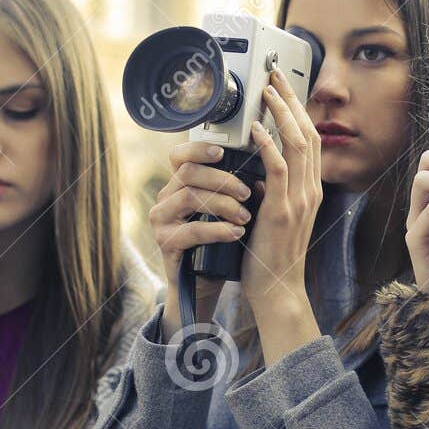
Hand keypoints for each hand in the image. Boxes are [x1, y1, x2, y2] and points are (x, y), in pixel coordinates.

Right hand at [149, 138, 255, 336]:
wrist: (207, 279)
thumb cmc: (222, 239)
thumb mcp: (229, 207)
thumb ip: (236, 184)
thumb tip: (267, 159)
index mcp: (180, 183)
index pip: (181, 155)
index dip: (200, 149)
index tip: (223, 152)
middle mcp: (166, 196)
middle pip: (188, 172)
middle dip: (222, 179)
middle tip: (247, 193)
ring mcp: (162, 219)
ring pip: (189, 197)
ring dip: (222, 204)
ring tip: (245, 216)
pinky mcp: (166, 242)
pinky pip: (191, 230)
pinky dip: (218, 230)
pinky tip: (236, 233)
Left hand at [239, 67, 320, 312]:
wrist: (277, 290)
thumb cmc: (270, 255)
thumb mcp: (273, 214)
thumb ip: (269, 189)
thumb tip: (253, 168)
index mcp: (311, 189)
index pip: (309, 137)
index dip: (297, 109)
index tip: (281, 87)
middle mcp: (311, 190)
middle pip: (308, 131)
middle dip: (291, 99)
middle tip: (274, 75)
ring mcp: (300, 199)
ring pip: (297, 144)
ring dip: (281, 113)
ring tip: (266, 90)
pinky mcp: (283, 210)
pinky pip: (279, 168)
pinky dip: (268, 144)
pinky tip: (256, 128)